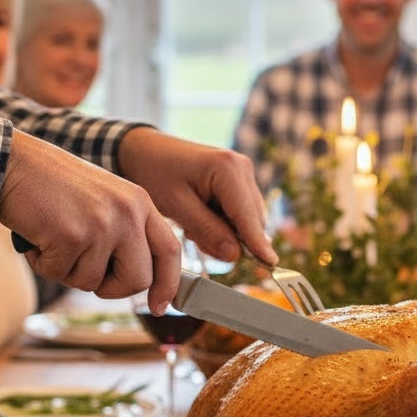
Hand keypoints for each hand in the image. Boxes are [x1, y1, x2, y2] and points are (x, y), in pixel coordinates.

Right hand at [0, 131, 181, 314]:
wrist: (11, 161)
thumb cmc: (52, 185)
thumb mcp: (104, 200)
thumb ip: (127, 233)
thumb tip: (141, 281)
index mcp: (140, 203)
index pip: (170, 251)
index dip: (167, 284)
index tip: (159, 306)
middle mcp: (128, 213)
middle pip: (139, 280)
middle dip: (112, 288)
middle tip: (87, 273)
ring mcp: (102, 225)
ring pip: (94, 282)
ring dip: (68, 271)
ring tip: (54, 239)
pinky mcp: (72, 236)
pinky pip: (61, 274)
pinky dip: (44, 264)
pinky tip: (38, 237)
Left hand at [117, 128, 277, 266]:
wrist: (145, 151)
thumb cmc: (156, 173)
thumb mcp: (177, 205)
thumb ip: (207, 230)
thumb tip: (235, 255)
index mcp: (228, 169)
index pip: (248, 217)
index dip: (258, 244)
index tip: (270, 265)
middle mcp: (242, 168)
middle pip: (253, 221)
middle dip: (231, 239)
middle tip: (195, 237)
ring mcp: (243, 173)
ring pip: (248, 220)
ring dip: (226, 233)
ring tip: (193, 226)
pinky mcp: (239, 181)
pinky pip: (241, 214)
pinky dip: (224, 224)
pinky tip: (201, 219)